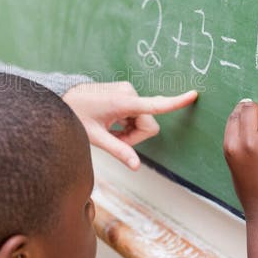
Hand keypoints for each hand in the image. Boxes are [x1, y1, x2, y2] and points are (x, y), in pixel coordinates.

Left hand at [63, 82, 197, 168]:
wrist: (63, 97)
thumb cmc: (77, 115)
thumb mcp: (96, 137)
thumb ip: (119, 151)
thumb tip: (137, 166)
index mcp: (123, 102)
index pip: (155, 105)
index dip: (175, 102)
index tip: (193, 94)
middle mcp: (130, 93)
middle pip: (148, 124)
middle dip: (135, 136)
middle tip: (113, 139)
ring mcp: (129, 91)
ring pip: (143, 120)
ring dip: (130, 130)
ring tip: (109, 130)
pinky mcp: (127, 92)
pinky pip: (137, 114)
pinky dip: (127, 123)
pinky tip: (112, 124)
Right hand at [223, 100, 257, 257]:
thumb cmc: (251, 188)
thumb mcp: (233, 162)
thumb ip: (237, 138)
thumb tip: (244, 109)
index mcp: (231, 147)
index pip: (235, 114)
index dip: (243, 112)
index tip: (249, 117)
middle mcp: (247, 142)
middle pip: (251, 107)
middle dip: (256, 111)